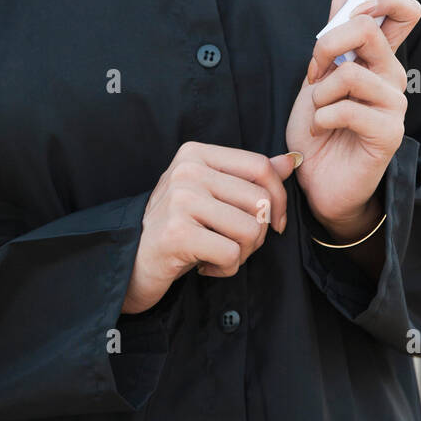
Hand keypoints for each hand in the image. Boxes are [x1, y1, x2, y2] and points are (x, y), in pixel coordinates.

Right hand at [122, 142, 299, 314]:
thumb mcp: (212, 195)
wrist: (130, 262)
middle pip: (259, 200)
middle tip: (234, 245)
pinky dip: (226, 268)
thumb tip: (290, 161)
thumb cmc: (177, 228)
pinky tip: (204, 266)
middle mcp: (187, 170)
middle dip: (258, 233)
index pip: (260, 166)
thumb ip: (249, 177)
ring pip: (250, 229)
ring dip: (242, 253)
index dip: (278, 198)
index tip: (274, 223)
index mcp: (196, 153)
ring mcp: (180, 200)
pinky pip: (231, 253)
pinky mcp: (176, 233)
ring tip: (217, 254)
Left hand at [286, 0, 420, 239]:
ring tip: (318, 113)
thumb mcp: (317, 76)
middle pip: (368, 28)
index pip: (403, 10)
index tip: (351, 14)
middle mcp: (393, 76)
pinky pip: (348, 108)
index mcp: (379, 58)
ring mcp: (395, 104)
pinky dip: (321, 117)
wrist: (318, 182)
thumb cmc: (320, 130)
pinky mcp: (389, 132)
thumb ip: (332, 36)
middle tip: (314, 71)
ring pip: (350, 72)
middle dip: (327, 45)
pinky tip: (323, 130)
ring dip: (319, 94)